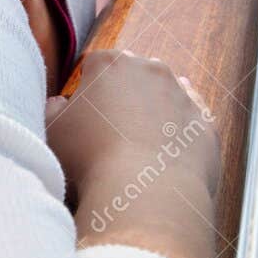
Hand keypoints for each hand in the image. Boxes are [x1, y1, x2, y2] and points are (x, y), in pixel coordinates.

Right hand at [45, 50, 223, 257]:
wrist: (145, 193)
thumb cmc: (90, 160)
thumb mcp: (53, 130)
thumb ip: (53, 109)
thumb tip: (60, 103)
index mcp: (111, 63)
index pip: (95, 64)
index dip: (86, 87)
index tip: (83, 113)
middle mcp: (151, 70)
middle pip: (133, 74)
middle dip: (122, 94)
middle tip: (109, 129)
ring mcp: (183, 95)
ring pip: (166, 93)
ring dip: (153, 110)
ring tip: (138, 143)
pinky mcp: (205, 123)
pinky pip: (191, 119)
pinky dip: (180, 129)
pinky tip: (167, 146)